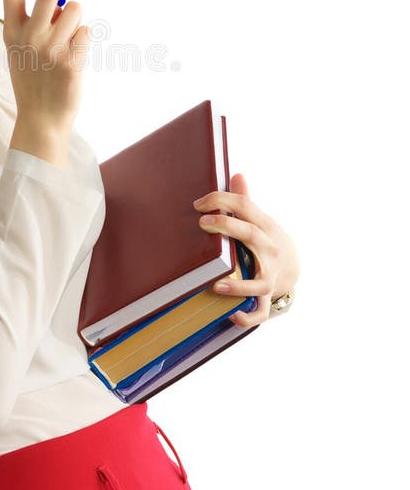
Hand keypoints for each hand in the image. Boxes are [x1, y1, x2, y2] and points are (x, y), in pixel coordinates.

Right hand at [2, 0, 90, 131]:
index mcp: (12, 30)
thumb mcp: (21, 48)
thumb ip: (33, 22)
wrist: (41, 118)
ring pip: (73, 9)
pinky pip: (86, 31)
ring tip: (68, 40)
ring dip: (75, 19)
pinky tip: (75, 57)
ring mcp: (49, 49)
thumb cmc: (34, 79)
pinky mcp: (70, 61)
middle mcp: (28, 36)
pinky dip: (84, 39)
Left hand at [193, 173, 299, 326]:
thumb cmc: (263, 238)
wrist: (292, 266)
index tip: (198, 204)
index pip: (245, 205)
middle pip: (250, 234)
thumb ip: (245, 199)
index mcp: (264, 225)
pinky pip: (260, 310)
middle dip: (227, 227)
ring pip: (259, 282)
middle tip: (202, 224)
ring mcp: (270, 274)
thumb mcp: (259, 218)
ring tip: (214, 284)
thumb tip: (235, 173)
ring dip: (238, 285)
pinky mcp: (267, 296)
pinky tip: (231, 315)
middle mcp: (269, 249)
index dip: (222, 200)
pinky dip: (248, 315)